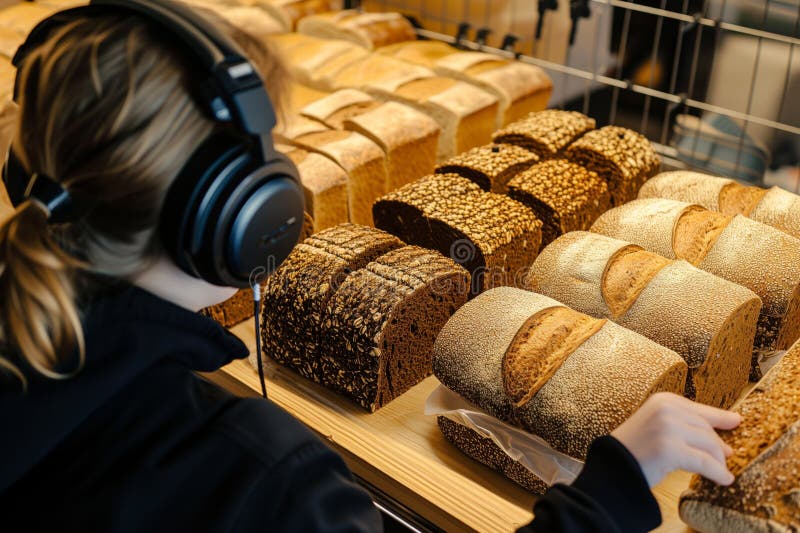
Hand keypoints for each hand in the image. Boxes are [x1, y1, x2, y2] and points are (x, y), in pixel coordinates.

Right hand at [611, 392, 740, 486]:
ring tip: (722, 473)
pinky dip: (717, 472)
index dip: (720, 418)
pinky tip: (724, 480)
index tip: (736, 421)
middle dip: (718, 446)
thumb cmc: (635, 449)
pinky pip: (704, 462)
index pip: (700, 409)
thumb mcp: (659, 427)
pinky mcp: (670, 448)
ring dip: (718, 462)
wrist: (613, 465)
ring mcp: (668, 427)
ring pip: (709, 445)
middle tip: (726, 458)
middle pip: (707, 429)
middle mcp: (666, 409)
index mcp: (664, 400)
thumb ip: (686, 426)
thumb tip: (725, 444)